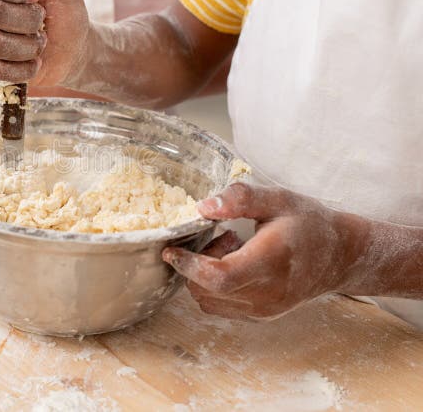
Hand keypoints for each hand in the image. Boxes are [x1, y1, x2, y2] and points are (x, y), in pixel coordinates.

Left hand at [162, 183, 364, 320]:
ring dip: (204, 275)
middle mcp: (267, 293)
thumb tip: (203, 206)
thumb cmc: (309, 224)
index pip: (219, 276)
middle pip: (206, 290)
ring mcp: (264, 309)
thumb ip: (241, 198)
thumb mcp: (278, 199)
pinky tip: (235, 263)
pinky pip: (219, 306)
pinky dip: (214, 286)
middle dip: (196, 263)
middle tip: (221, 237)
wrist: (341, 256)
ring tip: (231, 249)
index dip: (189, 264)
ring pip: (208, 300)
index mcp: (271, 262)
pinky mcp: (260, 316)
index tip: (172, 248)